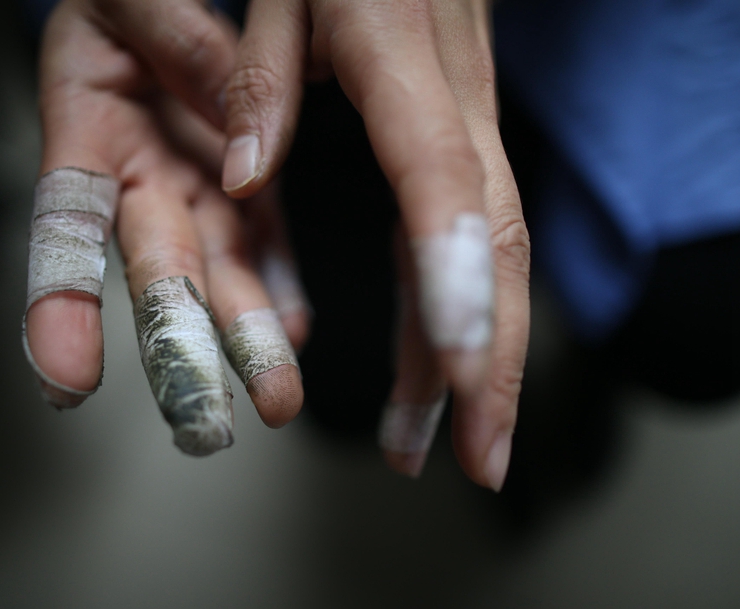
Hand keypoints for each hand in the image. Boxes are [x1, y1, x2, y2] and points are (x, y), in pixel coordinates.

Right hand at [23, 0, 309, 453]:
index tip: (67, 378)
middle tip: (204, 425)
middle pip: (158, 272)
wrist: (159, 4)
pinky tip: (296, 333)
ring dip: (246, 339)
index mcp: (92, 129)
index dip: (63, 300)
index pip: (69, 224)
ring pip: (220, 273)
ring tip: (274, 398)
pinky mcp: (244, 194)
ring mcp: (197, 192)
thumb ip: (178, 42)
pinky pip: (264, 248)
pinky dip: (281, 292)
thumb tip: (239, 129)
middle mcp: (143, 179)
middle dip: (181, 350)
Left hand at [220, 0, 529, 488]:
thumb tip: (245, 175)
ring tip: (446, 447)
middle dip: (491, 356)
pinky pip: (467, 237)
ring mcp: (472, 120)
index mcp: (400, 53)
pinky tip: (430, 373)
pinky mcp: (463, 139)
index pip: (440, 175)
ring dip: (478, 356)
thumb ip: (262, 76)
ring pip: (494, 251)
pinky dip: (452, 313)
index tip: (455, 367)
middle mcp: (455, 98)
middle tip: (479, 459)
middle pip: (495, 239)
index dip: (453, 272)